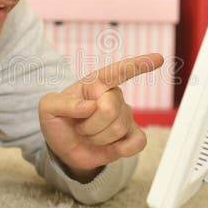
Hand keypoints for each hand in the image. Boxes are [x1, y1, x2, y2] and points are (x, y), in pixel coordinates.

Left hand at [38, 53, 163, 181]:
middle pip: (110, 108)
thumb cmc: (58, 121)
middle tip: (80, 127)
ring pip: (118, 128)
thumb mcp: (47, 109)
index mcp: (96, 84)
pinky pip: (138, 143)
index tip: (159, 58)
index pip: (118, 71)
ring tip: (89, 135)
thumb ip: (63, 104)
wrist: (64, 147)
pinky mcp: (131, 136)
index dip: (139, 64)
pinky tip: (111, 147)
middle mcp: (114, 96)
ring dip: (97, 138)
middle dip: (89, 124)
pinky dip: (120, 149)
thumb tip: (90, 106)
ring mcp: (125, 116)